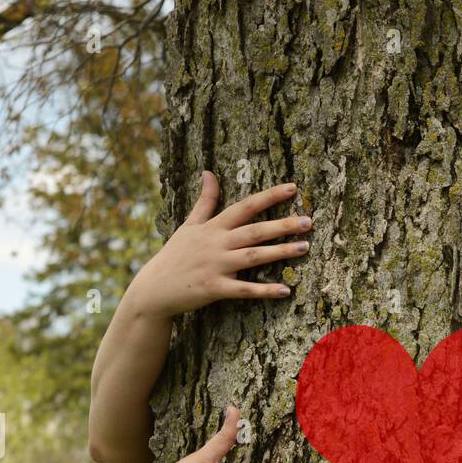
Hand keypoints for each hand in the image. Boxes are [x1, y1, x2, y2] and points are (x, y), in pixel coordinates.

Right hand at [127, 172, 312, 316]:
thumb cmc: (175, 256)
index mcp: (213, 227)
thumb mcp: (189, 225)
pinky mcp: (214, 288)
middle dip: (282, 224)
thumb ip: (205, 201)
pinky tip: (286, 290)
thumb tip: (209, 172)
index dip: (269, 196)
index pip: (245, 206)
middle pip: (254, 230)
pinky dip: (264, 290)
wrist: (154, 289)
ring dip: (280, 252)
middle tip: (308, 221)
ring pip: (253, 256)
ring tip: (304, 248)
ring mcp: (216, 266)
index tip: (293, 188)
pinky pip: (244, 290)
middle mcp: (216, 243)